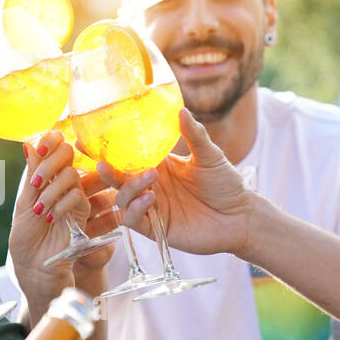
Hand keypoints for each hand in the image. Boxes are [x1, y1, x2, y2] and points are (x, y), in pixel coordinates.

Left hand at [9, 131, 110, 297]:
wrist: (33, 264)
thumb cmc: (26, 235)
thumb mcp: (24, 202)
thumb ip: (31, 175)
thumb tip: (28, 145)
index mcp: (47, 174)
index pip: (56, 145)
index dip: (50, 140)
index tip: (39, 148)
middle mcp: (62, 182)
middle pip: (67, 153)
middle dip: (49, 164)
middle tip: (36, 183)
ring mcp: (74, 196)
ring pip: (71, 175)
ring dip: (52, 189)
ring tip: (40, 209)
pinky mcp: (83, 213)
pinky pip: (78, 197)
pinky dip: (62, 204)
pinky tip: (51, 217)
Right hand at [103, 108, 252, 256]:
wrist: (241, 216)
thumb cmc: (227, 185)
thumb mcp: (210, 156)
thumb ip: (194, 135)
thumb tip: (181, 111)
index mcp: (159, 166)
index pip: (129, 158)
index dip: (113, 152)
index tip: (97, 141)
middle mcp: (151, 186)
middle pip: (119, 180)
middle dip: (109, 174)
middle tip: (106, 164)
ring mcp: (152, 208)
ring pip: (122, 200)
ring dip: (129, 189)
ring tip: (150, 177)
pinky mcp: (156, 228)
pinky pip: (133, 221)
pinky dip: (136, 209)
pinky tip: (150, 198)